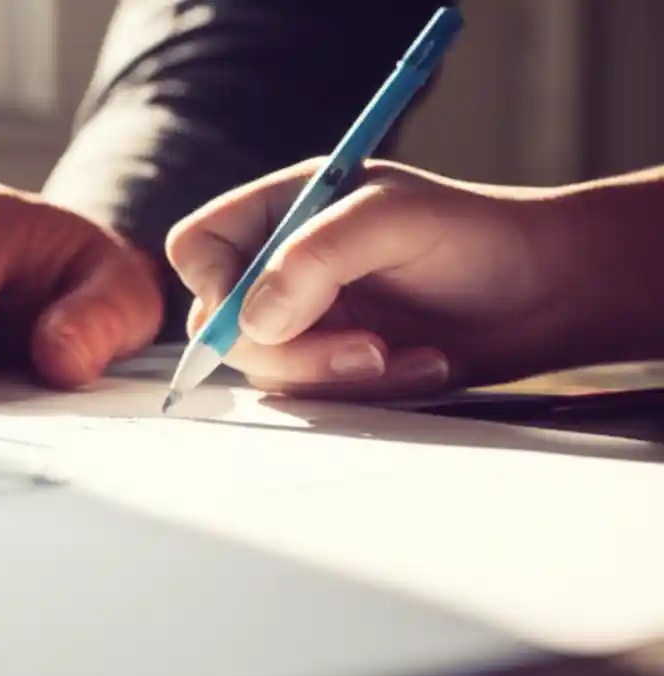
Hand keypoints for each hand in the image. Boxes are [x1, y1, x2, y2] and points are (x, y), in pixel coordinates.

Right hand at [167, 158, 599, 398]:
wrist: (544, 295)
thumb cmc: (478, 237)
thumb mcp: (395, 220)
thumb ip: (316, 256)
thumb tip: (253, 318)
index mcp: (282, 210)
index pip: (199, 246)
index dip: (214, 284)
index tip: (264, 313)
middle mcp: (280, 265)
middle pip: (222, 324)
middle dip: (295, 349)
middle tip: (366, 349)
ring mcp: (303, 318)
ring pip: (267, 371)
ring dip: (336, 375)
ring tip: (405, 356)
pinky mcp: (330, 365)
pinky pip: (311, 398)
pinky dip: (364, 392)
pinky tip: (417, 366)